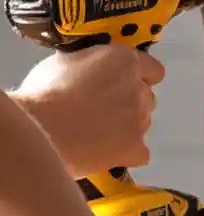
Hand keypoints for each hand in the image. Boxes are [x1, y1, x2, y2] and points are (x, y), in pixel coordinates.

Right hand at [10, 45, 164, 176]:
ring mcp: (139, 120)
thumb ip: (90, 65)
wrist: (40, 128)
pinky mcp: (134, 147)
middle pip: (145, 97)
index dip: (138, 76)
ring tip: (94, 131)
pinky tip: (105, 151)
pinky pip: (140, 152)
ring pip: (142, 123)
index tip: (124, 83)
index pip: (151, 68)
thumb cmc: (43, 93)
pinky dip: (126, 153)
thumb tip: (90, 71)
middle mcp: (139, 90)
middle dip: (128, 102)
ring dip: (126, 126)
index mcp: (124, 62)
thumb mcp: (64, 62)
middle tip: (99, 109)